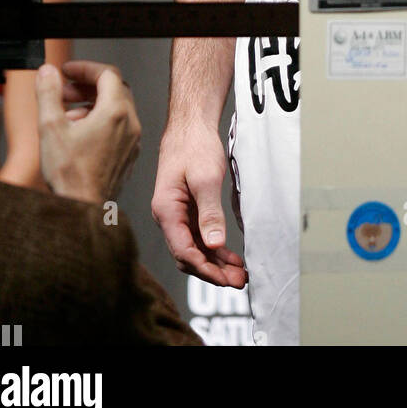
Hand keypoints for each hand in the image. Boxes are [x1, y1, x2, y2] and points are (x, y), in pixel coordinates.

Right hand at [35, 60, 140, 205]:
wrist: (84, 211)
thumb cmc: (70, 175)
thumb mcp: (50, 127)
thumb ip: (49, 93)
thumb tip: (48, 72)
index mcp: (116, 112)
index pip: (107, 73)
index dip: (85, 68)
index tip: (67, 71)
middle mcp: (130, 124)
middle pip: (114, 89)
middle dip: (87, 86)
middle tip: (65, 92)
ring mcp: (132, 141)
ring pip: (117, 109)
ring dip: (92, 105)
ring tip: (67, 116)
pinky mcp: (129, 156)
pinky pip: (119, 129)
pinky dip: (101, 122)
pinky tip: (79, 136)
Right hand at [151, 120, 246, 288]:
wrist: (191, 125)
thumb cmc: (194, 146)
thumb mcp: (205, 178)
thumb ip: (209, 212)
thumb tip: (213, 244)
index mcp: (166, 210)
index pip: (183, 251)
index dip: (205, 269)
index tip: (225, 279)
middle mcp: (168, 217)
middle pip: (188, 255)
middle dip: (212, 272)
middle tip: (238, 282)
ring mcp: (178, 215)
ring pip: (195, 248)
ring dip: (216, 263)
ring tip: (239, 274)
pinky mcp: (188, 210)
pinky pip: (200, 237)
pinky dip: (215, 249)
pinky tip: (231, 258)